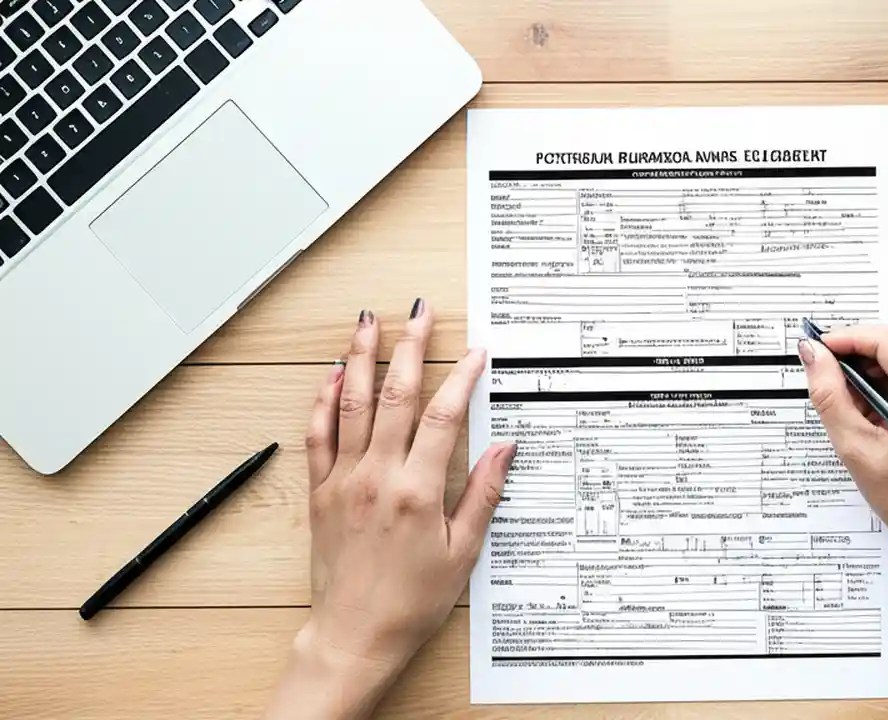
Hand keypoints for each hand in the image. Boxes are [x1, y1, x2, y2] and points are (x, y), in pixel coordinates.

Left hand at [268, 299, 514, 718]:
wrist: (354, 635)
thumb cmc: (411, 601)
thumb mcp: (463, 552)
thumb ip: (483, 494)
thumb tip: (504, 449)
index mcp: (417, 491)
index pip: (443, 416)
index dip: (461, 378)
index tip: (475, 352)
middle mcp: (376, 477)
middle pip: (395, 395)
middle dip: (409, 348)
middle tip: (419, 314)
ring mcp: (344, 481)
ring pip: (351, 404)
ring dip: (362, 358)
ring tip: (369, 323)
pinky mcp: (320, 492)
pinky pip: (318, 435)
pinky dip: (324, 401)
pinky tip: (332, 376)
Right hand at [799, 325, 887, 565]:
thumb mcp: (859, 451)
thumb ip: (831, 396)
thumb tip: (813, 355)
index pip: (887, 341)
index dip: (847, 338)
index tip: (817, 348)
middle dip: (858, 352)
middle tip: (825, 374)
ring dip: (875, 368)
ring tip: (850, 400)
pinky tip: (874, 409)